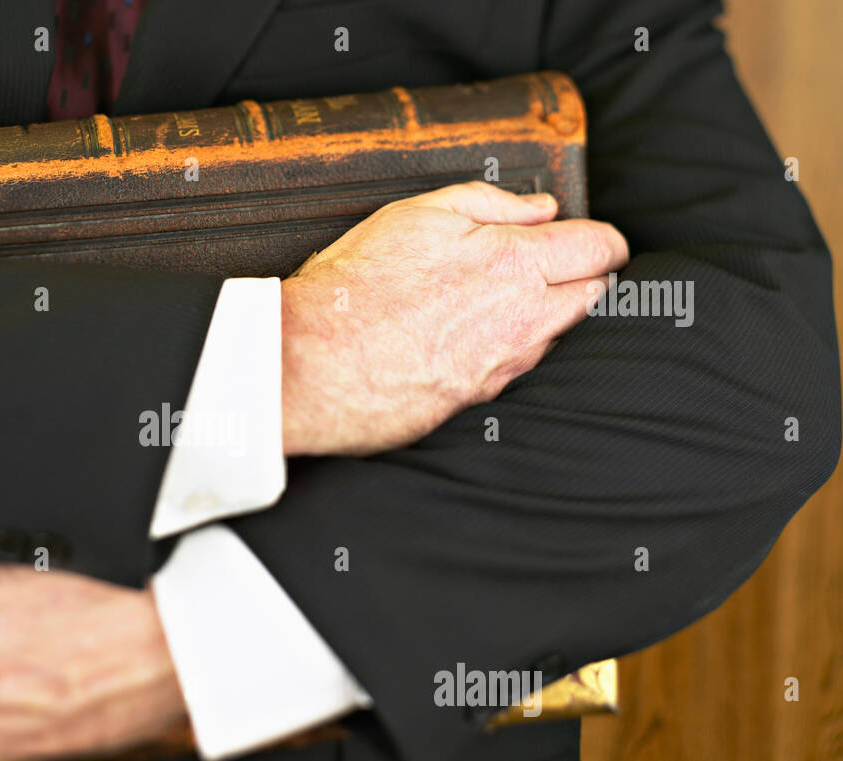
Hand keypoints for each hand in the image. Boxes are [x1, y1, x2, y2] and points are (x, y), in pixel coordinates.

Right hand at [280, 181, 629, 455]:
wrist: (315, 365)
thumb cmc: (358, 287)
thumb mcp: (418, 215)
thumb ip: (490, 204)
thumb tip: (541, 209)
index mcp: (516, 263)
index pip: (601, 248)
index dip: (603, 239)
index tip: (592, 239)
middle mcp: (524, 319)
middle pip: (595, 295)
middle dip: (588, 276)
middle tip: (558, 265)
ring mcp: (506, 365)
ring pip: (560, 335)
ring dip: (549, 314)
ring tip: (504, 301)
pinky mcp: (480, 398)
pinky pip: (519, 367)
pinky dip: (511, 348)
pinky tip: (473, 337)